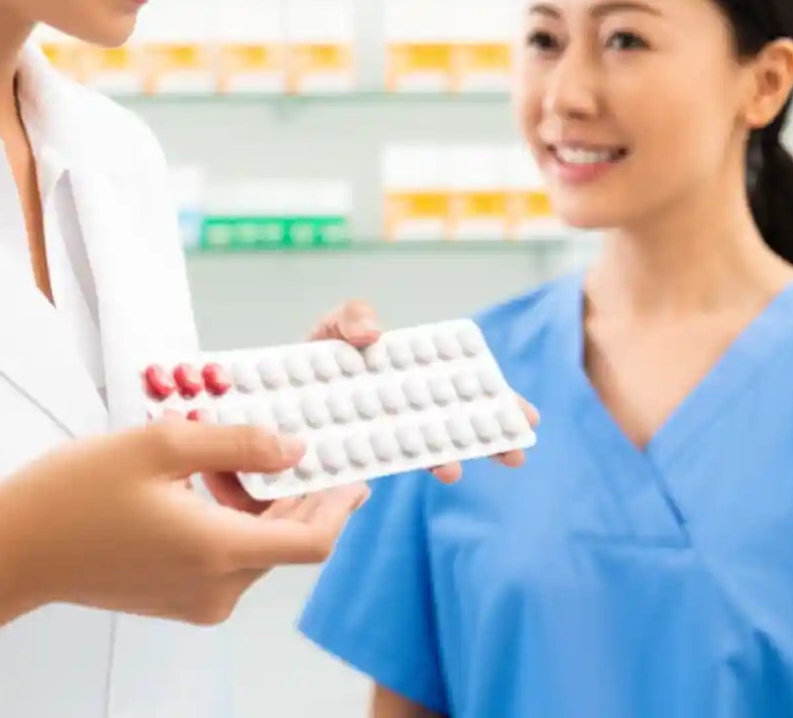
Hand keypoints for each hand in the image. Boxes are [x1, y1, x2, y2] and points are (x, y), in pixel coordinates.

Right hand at [0, 421, 367, 625]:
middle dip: (300, 494)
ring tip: (229, 458)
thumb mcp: (161, 444)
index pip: (312, 540)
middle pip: (288, 542)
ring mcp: (198, 602)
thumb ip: (238, 444)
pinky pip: (228, 561)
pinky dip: (233, 524)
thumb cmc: (75, 495)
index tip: (354, 471)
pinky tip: (206, 487)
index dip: (340, 505)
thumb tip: (294, 447)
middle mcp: (217, 588)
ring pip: (257, 549)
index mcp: (218, 550)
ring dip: (261, 506)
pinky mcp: (179, 602)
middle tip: (298, 447)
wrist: (13, 552)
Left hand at [309, 300, 539, 483]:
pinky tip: (389, 475)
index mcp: (413, 378)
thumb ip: (352, 317)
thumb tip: (375, 336)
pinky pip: (374, 466)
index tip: (526, 418)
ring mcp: (380, 437)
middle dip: (487, 438)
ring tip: (450, 470)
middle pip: (454, 424)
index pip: (463, 389)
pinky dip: (385, 470)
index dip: (497, 402)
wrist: (266, 392)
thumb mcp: (331, 325)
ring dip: (441, 458)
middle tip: (515, 455)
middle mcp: (404, 412)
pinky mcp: (351, 460)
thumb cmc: (310, 356)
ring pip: (420, 450)